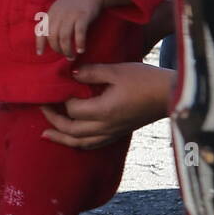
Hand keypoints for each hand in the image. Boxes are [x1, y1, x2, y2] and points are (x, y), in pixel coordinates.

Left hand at [38, 62, 174, 147]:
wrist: (173, 94)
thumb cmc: (145, 80)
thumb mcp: (116, 70)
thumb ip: (91, 73)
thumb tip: (71, 74)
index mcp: (103, 111)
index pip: (72, 110)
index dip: (60, 100)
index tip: (53, 89)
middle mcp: (106, 126)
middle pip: (72, 131)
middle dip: (53, 121)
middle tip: (40, 109)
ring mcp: (113, 132)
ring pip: (82, 142)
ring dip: (62, 138)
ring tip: (46, 135)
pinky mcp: (120, 132)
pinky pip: (94, 143)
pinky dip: (79, 142)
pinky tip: (73, 139)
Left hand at [39, 0, 103, 59]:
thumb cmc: (75, 2)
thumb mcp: (60, 9)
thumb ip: (55, 21)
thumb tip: (51, 38)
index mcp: (51, 13)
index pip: (41, 30)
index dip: (39, 43)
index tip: (40, 54)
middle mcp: (58, 14)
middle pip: (53, 36)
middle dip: (57, 49)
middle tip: (65, 55)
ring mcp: (70, 15)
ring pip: (64, 37)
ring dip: (67, 50)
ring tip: (72, 56)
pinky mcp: (83, 16)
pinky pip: (79, 33)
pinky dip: (79, 43)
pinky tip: (82, 49)